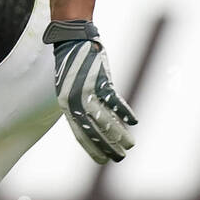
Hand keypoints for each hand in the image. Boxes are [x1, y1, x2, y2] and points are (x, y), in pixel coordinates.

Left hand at [44, 20, 136, 163]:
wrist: (72, 39)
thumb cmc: (73, 65)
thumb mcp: (69, 88)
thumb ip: (79, 106)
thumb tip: (94, 123)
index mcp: (65, 105)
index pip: (80, 134)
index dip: (92, 148)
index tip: (103, 160)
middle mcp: (74, 100)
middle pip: (93, 130)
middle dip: (107, 146)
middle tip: (119, 158)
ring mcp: (87, 90)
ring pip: (105, 118)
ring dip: (119, 134)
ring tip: (130, 145)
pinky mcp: (100, 79)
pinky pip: (113, 100)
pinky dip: (124, 111)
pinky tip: (133, 122)